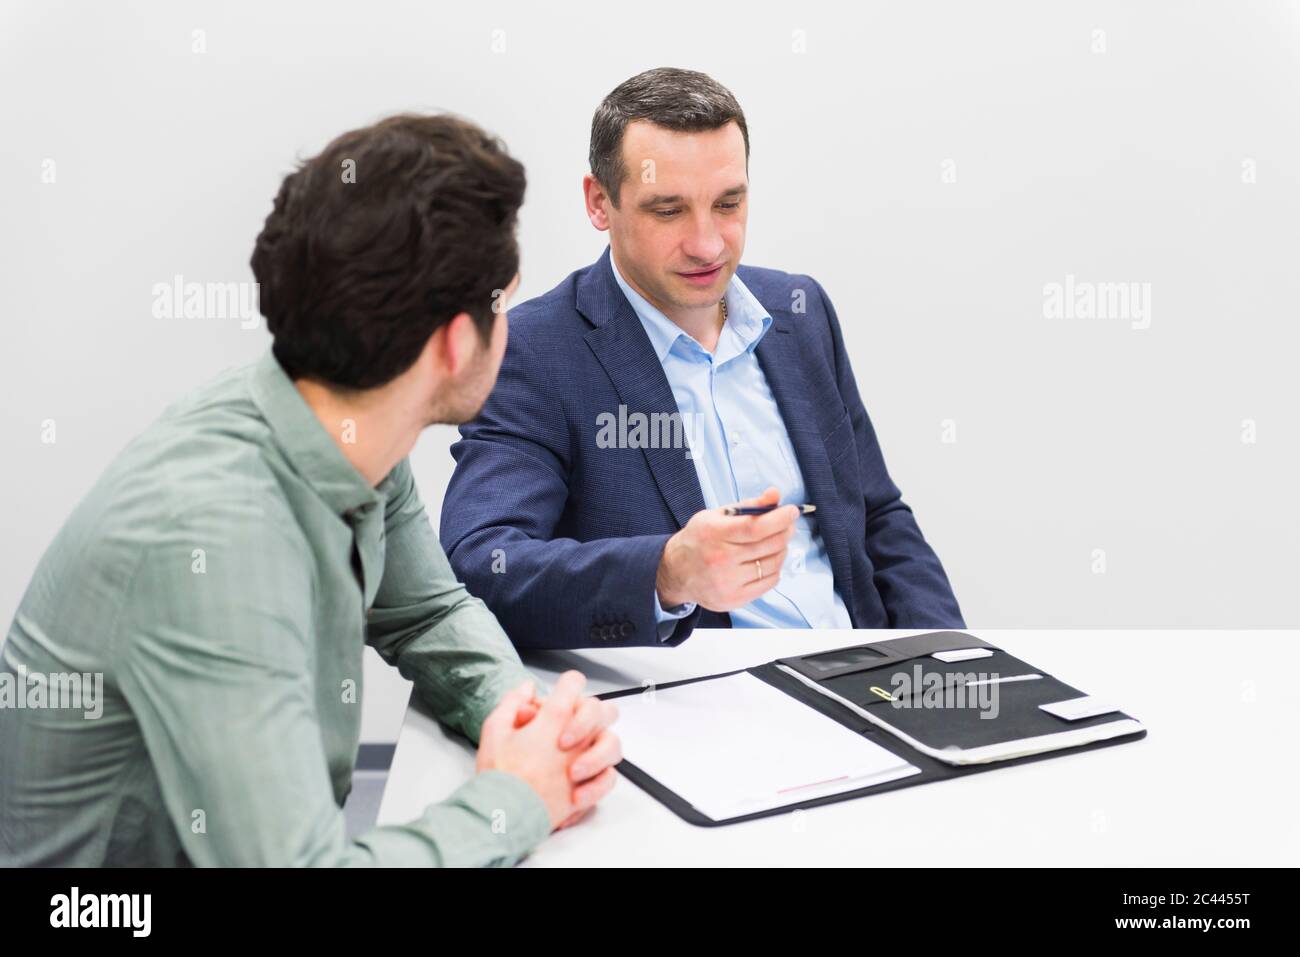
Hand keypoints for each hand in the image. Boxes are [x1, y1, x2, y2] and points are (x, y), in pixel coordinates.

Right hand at [476, 671, 620, 829]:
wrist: (502, 817)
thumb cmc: (498, 776)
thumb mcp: (494, 730)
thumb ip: (512, 703)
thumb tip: (526, 689)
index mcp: (554, 719)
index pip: (573, 683)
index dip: (567, 684)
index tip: (561, 691)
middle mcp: (576, 740)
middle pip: (601, 709)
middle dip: (589, 710)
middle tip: (571, 722)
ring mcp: (585, 765)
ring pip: (612, 742)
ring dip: (597, 743)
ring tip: (575, 754)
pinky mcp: (588, 791)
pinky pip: (610, 777)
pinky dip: (599, 776)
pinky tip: (580, 777)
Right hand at [655, 486, 797, 611]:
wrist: (676, 572)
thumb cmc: (700, 539)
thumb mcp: (717, 515)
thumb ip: (749, 505)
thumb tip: (775, 495)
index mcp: (715, 534)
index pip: (757, 527)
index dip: (780, 518)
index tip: (791, 511)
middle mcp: (721, 560)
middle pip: (770, 545)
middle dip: (785, 531)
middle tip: (788, 524)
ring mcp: (728, 582)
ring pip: (773, 564)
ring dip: (781, 550)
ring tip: (775, 543)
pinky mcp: (734, 599)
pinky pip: (769, 582)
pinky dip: (774, 569)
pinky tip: (766, 561)